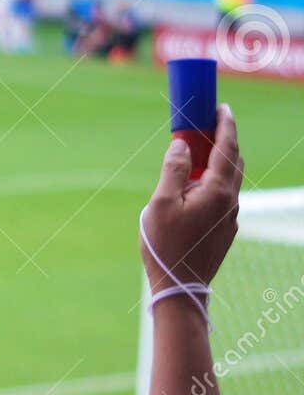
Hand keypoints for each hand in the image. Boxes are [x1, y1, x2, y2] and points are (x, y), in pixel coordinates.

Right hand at [141, 104, 242, 295]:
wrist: (182, 287)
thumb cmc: (166, 246)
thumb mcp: (160, 204)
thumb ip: (173, 171)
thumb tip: (180, 146)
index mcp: (217, 191)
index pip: (227, 148)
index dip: (225, 124)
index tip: (221, 107)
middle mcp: (231, 201)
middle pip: (234, 161)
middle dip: (224, 140)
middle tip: (208, 125)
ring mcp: (230, 217)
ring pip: (229, 180)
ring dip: (217, 162)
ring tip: (196, 155)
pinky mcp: (225, 230)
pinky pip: (222, 197)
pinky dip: (213, 182)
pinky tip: (194, 190)